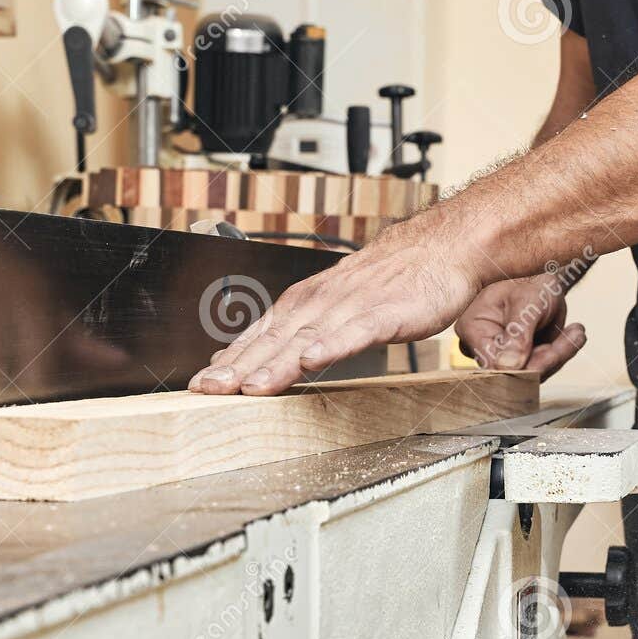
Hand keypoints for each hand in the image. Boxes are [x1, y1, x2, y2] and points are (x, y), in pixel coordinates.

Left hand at [188, 224, 481, 395]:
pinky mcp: (384, 314)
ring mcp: (350, 308)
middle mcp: (320, 303)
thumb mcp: (334, 304)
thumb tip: (252, 355)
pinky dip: (331, 345)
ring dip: (276, 363)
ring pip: (305, 338)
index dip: (228, 362)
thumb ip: (296, 330)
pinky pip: (354, 333)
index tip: (200, 385)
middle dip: (238, 367)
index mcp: (305, 302)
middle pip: (272, 340)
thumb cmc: (387, 280)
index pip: (258, 336)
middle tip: (208, 390)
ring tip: (250, 388)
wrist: (437, 247)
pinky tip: (313, 360)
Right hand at [454, 274, 585, 378]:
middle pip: (515, 372)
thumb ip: (518, 332)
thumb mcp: (526, 300)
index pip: (493, 364)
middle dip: (548, 357)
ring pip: (532, 372)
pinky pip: (542, 367)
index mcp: (473, 329)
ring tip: (576, 331)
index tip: (552, 353)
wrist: (539, 272)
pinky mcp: (519, 358)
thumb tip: (509, 367)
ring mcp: (501, 354)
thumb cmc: (528, 277)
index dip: (523, 366)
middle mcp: (482, 346)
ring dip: (558, 354)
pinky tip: (574, 333)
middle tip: (575, 334)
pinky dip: (561, 352)